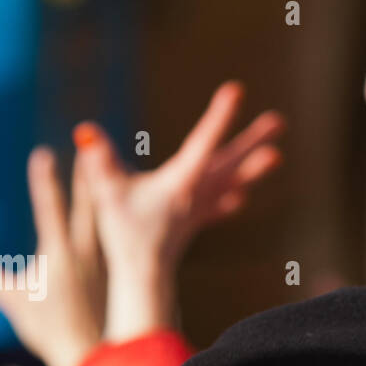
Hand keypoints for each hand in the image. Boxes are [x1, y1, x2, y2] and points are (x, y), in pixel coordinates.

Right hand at [0, 148, 102, 365]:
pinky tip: (133, 198)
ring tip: (114, 163)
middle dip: (85, 173)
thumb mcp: (16, 301)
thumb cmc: (49, 328)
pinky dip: (123, 213)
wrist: (92, 352)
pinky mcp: (119, 264)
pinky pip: (121, 231)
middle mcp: (87, 250)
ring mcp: (107, 256)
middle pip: (87, 203)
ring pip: (108, 214)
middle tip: (88, 145)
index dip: (45, 181)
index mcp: (60, 255)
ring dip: (108, 188)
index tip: (44, 153)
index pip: (49, 209)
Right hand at [75, 81, 283, 339]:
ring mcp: (199, 207)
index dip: (220, 114)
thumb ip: (98, 161)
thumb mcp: (107, 194)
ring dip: (253, 166)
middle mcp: (198, 191)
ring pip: (232, 180)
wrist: (143, 276)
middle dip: (254, 140)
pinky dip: (230, 198)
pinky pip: (218, 206)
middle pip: (231, 159)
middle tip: (280, 121)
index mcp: (183, 180)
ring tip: (277, 155)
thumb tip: (85, 131)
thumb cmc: (124, 233)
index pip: (204, 140)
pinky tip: (242, 197)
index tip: (236, 89)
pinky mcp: (192, 222)